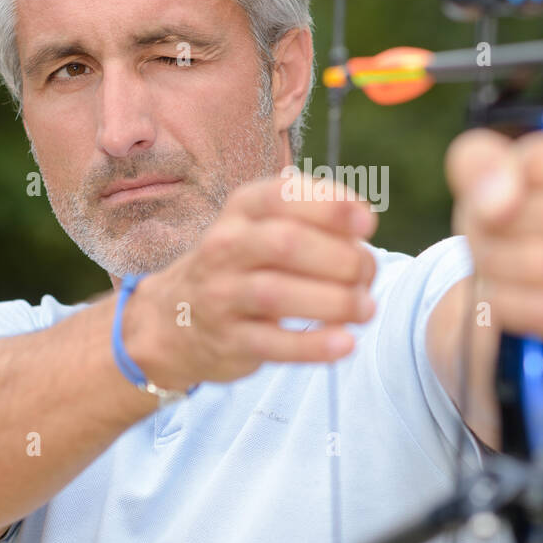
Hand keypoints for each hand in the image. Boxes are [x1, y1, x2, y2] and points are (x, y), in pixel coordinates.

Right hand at [121, 175, 378, 389]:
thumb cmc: (242, 264)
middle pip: (285, 243)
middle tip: (368, 273)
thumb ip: (311, 216)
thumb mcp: (262, 225)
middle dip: (340, 258)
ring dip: (333, 302)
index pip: (283, 196)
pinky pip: (272, 344)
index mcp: (241, 210)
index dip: (330, 206)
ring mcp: (222, 295)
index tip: (367, 223)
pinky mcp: (229, 341)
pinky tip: (345, 343)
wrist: (174, 319)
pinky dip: (312, 345)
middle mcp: (226, 247)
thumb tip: (362, 223)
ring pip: (277, 294)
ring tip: (365, 308)